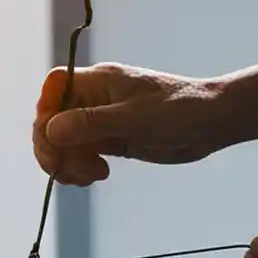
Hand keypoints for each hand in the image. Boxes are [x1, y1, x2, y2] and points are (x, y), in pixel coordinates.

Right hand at [32, 62, 225, 185]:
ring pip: (63, 141)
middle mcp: (93, 99)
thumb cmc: (180, 111)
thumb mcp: (135, 118)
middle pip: (51, 119)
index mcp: (97, 81)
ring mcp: (100, 121)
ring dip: (66, 163)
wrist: (213, 124)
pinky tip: (99, 175)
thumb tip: (50, 130)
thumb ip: (91, 123)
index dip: (45, 112)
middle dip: (53, 147)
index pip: (54, 88)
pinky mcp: (109, 141)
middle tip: (66, 171)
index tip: (54, 140)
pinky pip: (80, 154)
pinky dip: (79, 169)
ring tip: (91, 175)